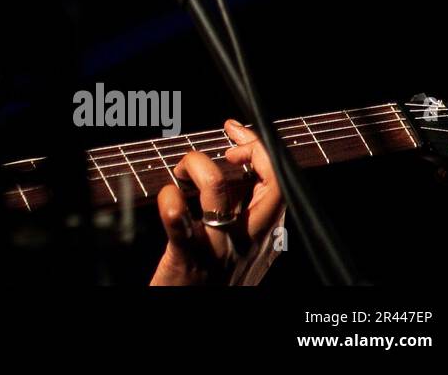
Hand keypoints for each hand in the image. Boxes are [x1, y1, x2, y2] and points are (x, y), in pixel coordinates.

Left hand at [149, 118, 284, 284]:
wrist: (196, 313)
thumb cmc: (215, 276)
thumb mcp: (245, 244)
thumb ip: (247, 210)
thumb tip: (239, 164)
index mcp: (264, 235)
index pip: (280, 182)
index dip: (260, 149)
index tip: (235, 134)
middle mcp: (247, 240)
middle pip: (268, 184)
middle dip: (249, 149)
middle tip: (224, 148)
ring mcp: (218, 249)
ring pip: (218, 191)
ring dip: (194, 165)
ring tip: (181, 173)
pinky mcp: (186, 259)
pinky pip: (178, 224)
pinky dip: (168, 201)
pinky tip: (167, 198)